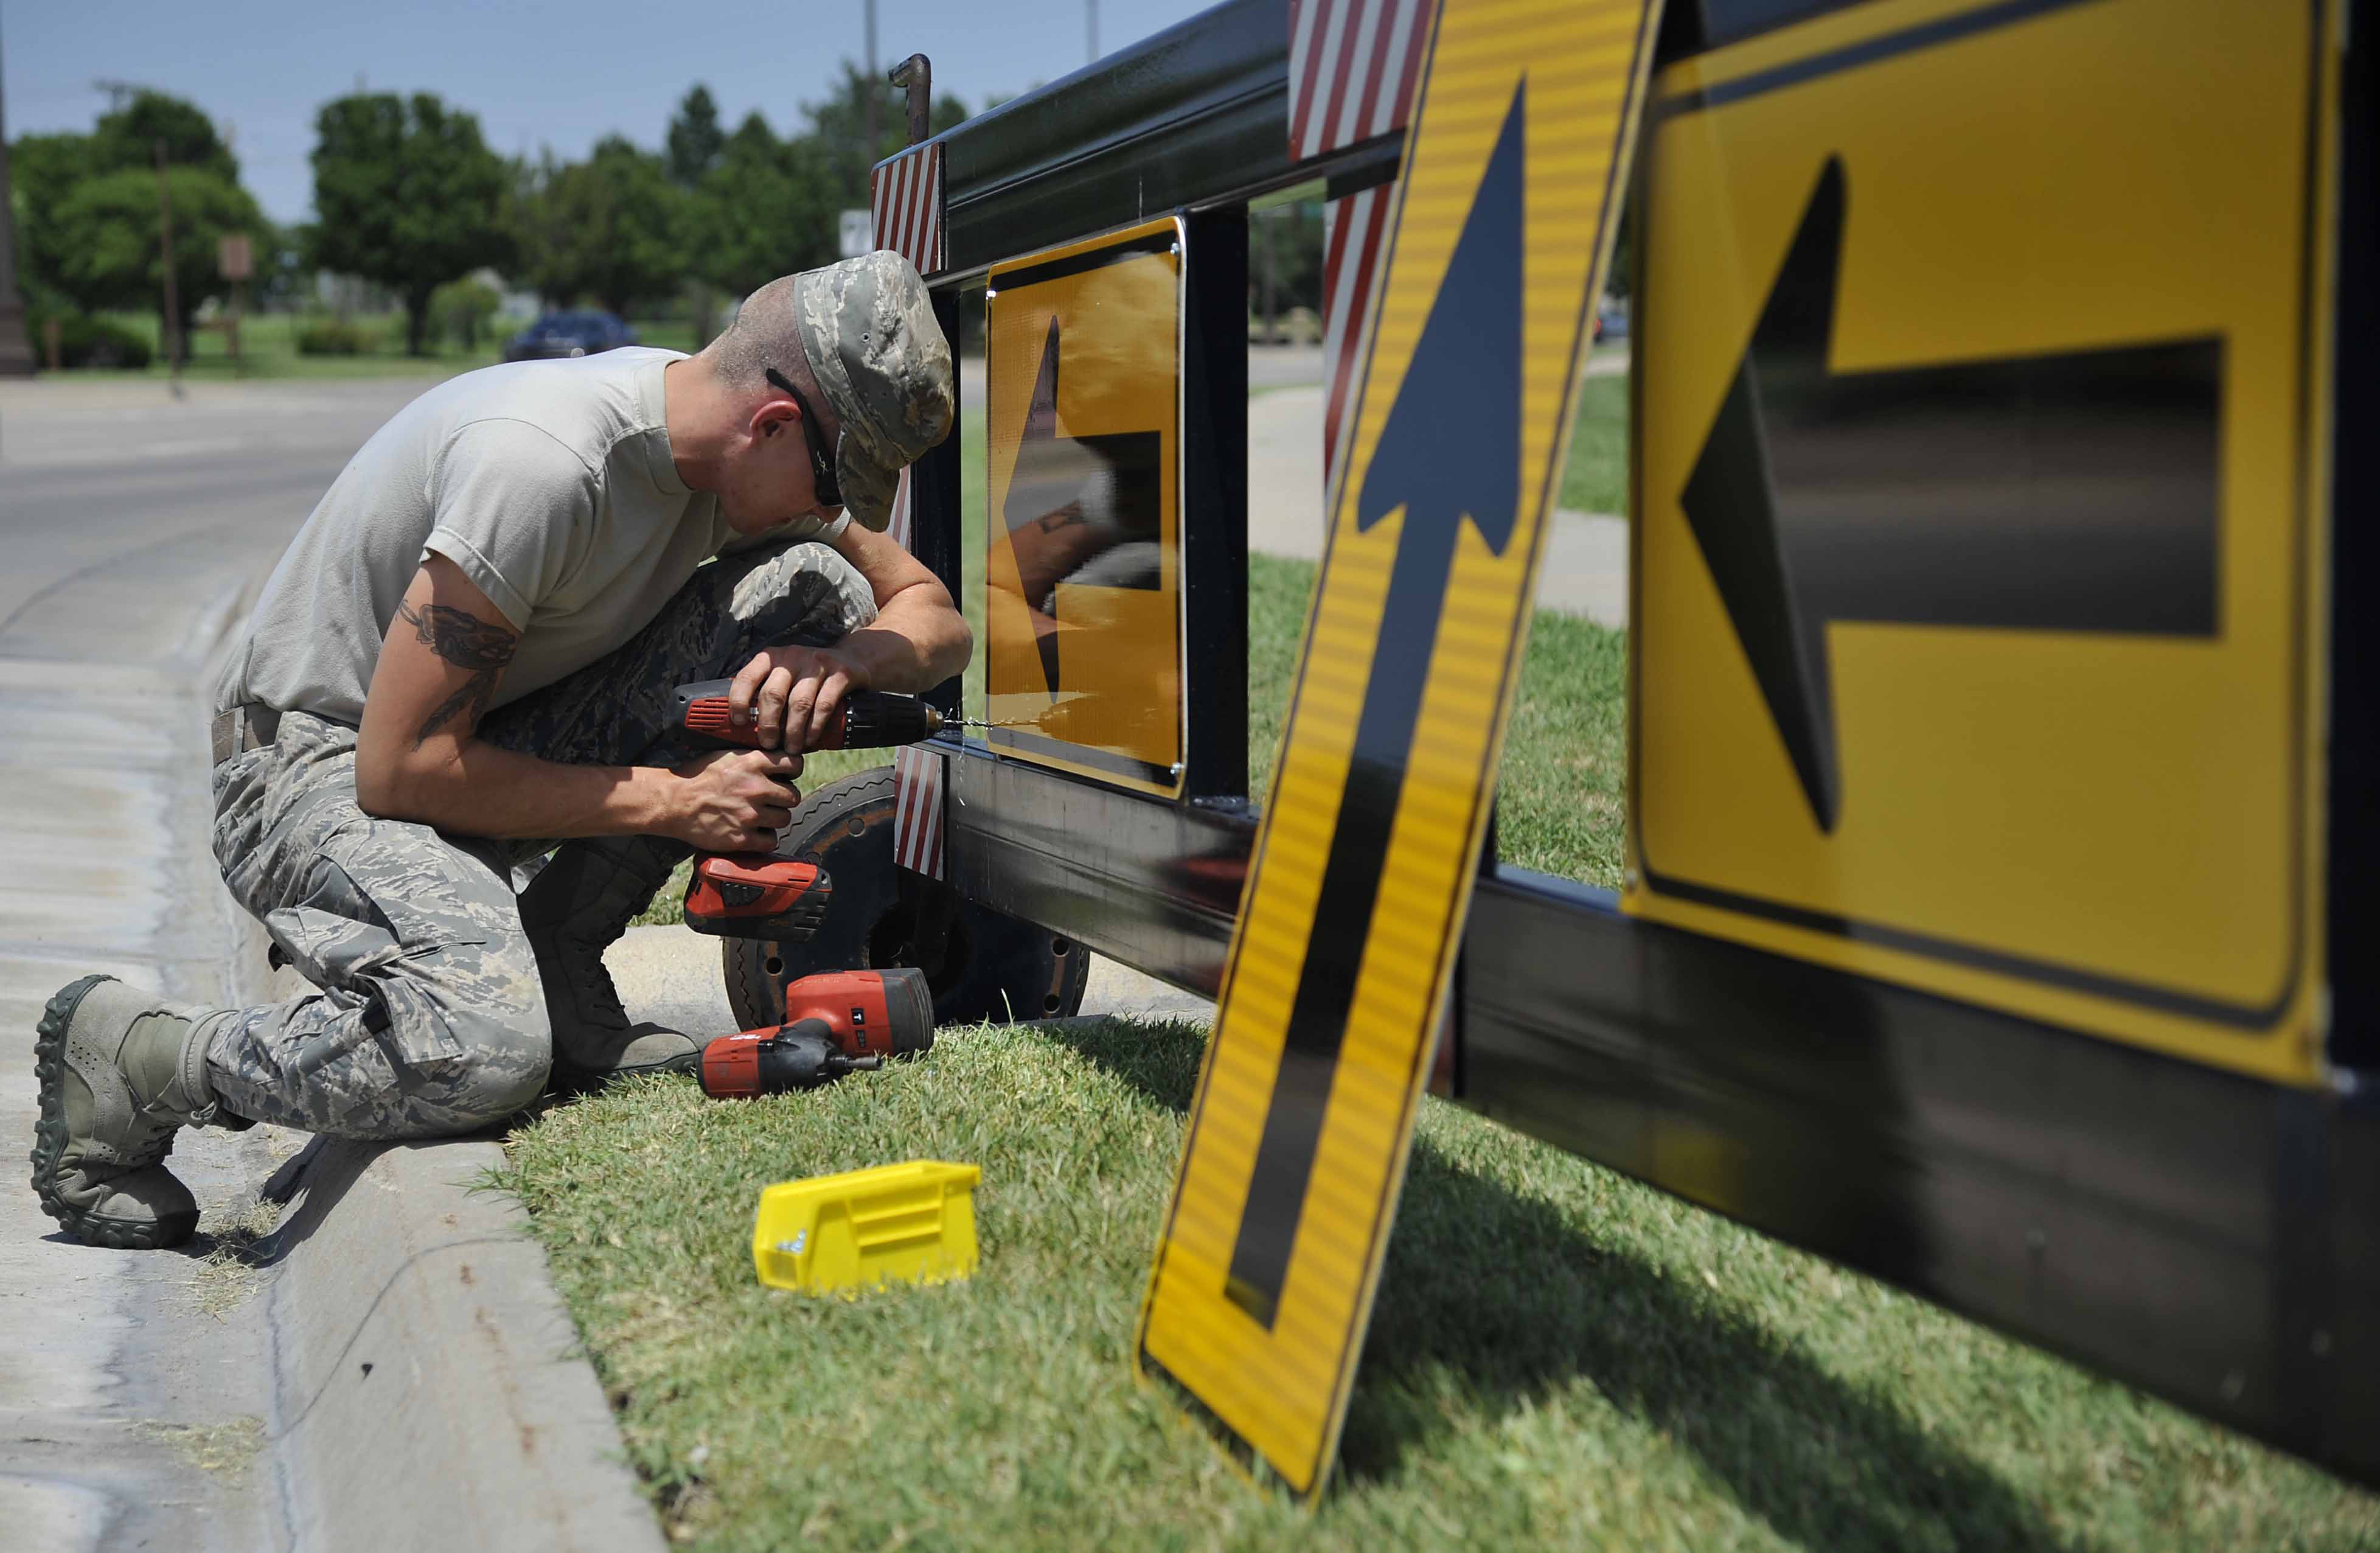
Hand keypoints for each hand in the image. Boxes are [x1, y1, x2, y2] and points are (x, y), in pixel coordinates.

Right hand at [664, 748, 803, 851]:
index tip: (787, 776)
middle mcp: (756, 788)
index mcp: (753, 763)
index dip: (793, 771)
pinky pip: (771, 841)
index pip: (794, 764)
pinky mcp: (742, 838)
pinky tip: (754, 832)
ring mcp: (750, 814)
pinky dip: (765, 839)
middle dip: (783, 798)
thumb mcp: (727, 756)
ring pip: (784, 818)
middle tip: (770, 800)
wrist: (673, 802)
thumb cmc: (697, 777)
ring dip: (775, 819)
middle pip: (793, 796)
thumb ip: (754, 758)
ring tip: (760, 816)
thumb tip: (778, 761)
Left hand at [728, 644, 866, 750]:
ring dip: (793, 731)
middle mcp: (792, 657)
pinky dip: (814, 727)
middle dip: (768, 724)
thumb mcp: (784, 674)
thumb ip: (765, 691)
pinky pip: (823, 705)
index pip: (748, 676)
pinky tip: (809, 740)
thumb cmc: (808, 674)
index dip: (739, 700)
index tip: (739, 722)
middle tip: (768, 744)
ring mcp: (817, 664)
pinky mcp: (840, 674)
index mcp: (772, 657)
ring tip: (791, 748)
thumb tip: (743, 725)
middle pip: (773, 693)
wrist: (851, 658)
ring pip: (799, 703)